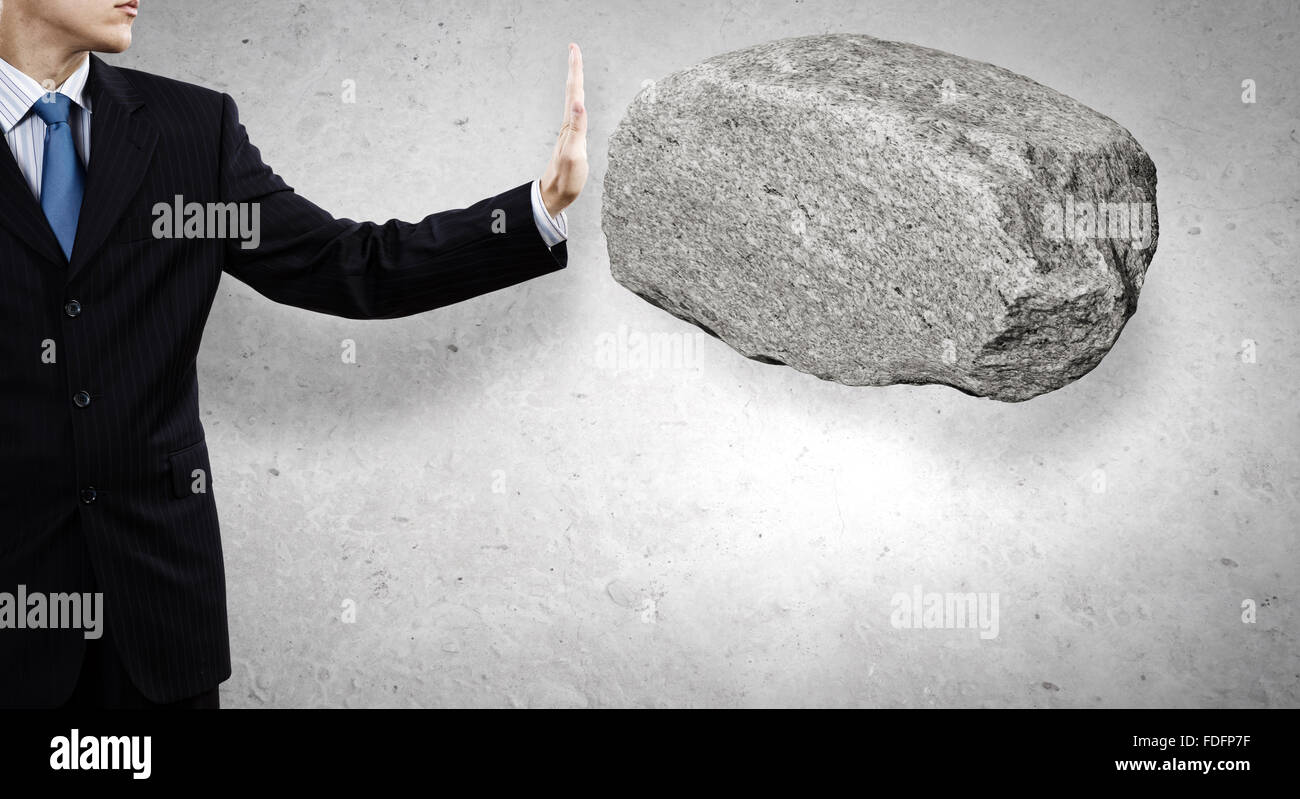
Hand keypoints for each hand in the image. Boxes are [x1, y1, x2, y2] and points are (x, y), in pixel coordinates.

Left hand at [539, 43, 587, 216]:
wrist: (555, 195)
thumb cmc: (566, 179)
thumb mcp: (574, 155)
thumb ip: (578, 128)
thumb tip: (578, 103)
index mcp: (570, 125)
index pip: (574, 91)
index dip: (575, 70)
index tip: (574, 48)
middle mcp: (569, 124)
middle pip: (573, 91)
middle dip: (575, 69)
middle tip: (574, 49)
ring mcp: (571, 131)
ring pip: (574, 99)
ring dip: (576, 81)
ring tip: (576, 66)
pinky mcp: (573, 139)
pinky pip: (577, 112)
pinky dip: (579, 99)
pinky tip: (579, 100)